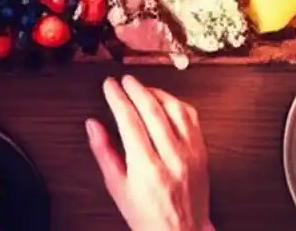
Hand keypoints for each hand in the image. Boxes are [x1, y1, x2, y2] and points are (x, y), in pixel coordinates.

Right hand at [86, 76, 212, 230]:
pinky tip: (165, 101)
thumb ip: (104, 152)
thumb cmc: (148, 216)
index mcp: (147, 169)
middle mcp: (171, 158)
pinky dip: (177, 103)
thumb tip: (93, 124)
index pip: (129, 120)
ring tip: (142, 88)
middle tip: (124, 80)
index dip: (117, 97)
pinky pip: (192, 117)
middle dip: (135, 89)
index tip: (109, 86)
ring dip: (157, 92)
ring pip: (175, 109)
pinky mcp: (203, 152)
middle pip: (152, 109)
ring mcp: (190, 154)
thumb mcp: (117, 188)